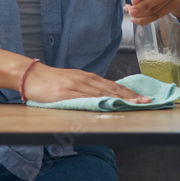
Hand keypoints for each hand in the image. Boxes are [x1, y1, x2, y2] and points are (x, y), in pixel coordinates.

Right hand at [21, 62, 149, 103]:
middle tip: (148, 101)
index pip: (113, 85)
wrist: (31, 76)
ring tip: (136, 104)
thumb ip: (86, 89)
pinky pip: (88, 97)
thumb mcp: (72, 83)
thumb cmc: (50, 81)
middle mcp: (86, 79)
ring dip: (121, 99)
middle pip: (113, 88)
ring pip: (104, 93)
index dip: (129, 92)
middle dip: (131, 96)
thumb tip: (100, 98)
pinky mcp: (68, 93)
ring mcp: (78, 86)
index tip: (143, 97)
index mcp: (88, 78)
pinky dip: (101, 101)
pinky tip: (111, 104)